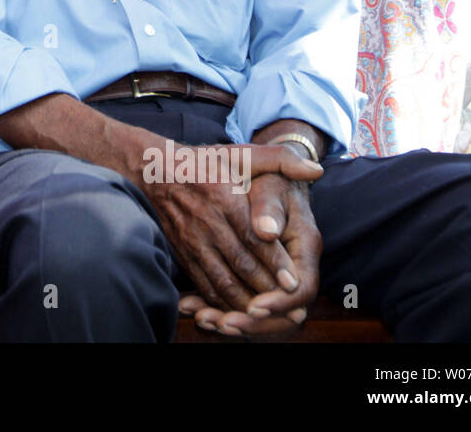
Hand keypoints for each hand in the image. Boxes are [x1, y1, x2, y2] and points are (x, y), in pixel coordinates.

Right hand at [140, 143, 321, 314]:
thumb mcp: (241, 154)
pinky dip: (223, 304)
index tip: (293, 282)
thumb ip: (280, 159)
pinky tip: (241, 313)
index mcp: (223, 198)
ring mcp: (192, 241)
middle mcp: (206, 223)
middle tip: (291, 308)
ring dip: (246, 303)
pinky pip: (205, 285)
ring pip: (222, 280)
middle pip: (240, 264)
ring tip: (271, 316)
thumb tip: (315, 169)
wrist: (155, 171)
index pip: (252, 236)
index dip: (274, 262)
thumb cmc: (205, 162)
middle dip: (266, 290)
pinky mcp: (183, 254)